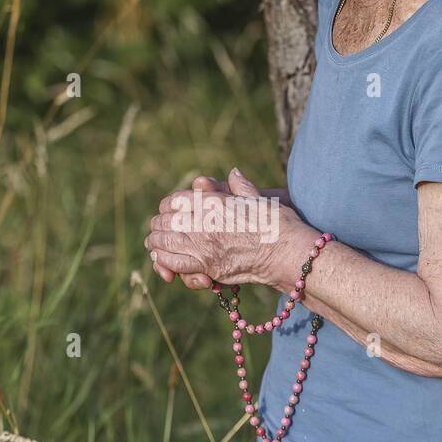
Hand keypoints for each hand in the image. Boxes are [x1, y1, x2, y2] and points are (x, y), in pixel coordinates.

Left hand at [146, 168, 311, 290]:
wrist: (288, 253)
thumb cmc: (278, 224)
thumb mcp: (258, 198)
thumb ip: (241, 186)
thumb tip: (233, 173)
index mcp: (214, 203)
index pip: (177, 201)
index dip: (169, 206)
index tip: (168, 210)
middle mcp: (204, 223)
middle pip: (166, 222)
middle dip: (159, 224)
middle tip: (156, 227)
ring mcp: (204, 247)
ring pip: (165, 243)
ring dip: (157, 243)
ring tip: (153, 243)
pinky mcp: (208, 268)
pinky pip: (176, 264)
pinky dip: (165, 262)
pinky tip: (162, 261)